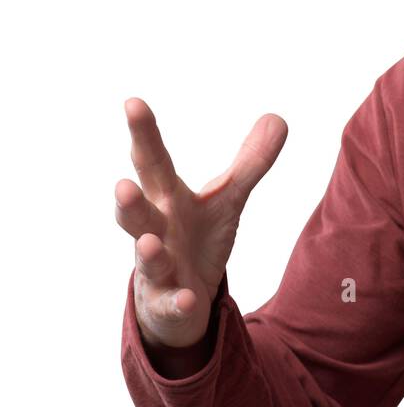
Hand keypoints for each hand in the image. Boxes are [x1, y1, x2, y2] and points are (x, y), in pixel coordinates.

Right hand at [116, 98, 287, 348]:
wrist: (179, 300)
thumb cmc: (196, 238)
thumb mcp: (227, 200)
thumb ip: (250, 163)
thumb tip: (278, 117)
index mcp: (168, 199)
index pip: (153, 162)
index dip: (143, 134)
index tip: (132, 102)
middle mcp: (156, 230)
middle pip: (137, 213)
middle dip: (127, 201)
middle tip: (122, 184)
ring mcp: (158, 269)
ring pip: (147, 259)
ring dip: (147, 251)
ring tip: (150, 242)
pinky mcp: (167, 303)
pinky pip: (172, 304)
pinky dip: (179, 301)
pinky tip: (189, 299)